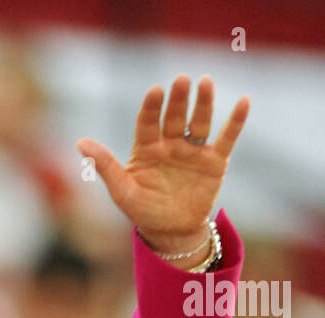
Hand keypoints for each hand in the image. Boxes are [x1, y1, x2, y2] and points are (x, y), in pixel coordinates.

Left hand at [76, 74, 248, 252]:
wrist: (171, 232)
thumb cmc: (143, 210)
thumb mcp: (122, 191)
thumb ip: (104, 165)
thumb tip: (80, 143)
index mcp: (147, 149)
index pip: (148, 123)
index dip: (151, 107)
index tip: (155, 91)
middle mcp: (170, 144)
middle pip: (174, 118)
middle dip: (178, 100)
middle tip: (182, 80)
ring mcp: (193, 151)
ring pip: (199, 123)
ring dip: (204, 104)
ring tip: (206, 82)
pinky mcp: (215, 162)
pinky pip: (227, 138)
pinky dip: (236, 121)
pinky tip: (244, 101)